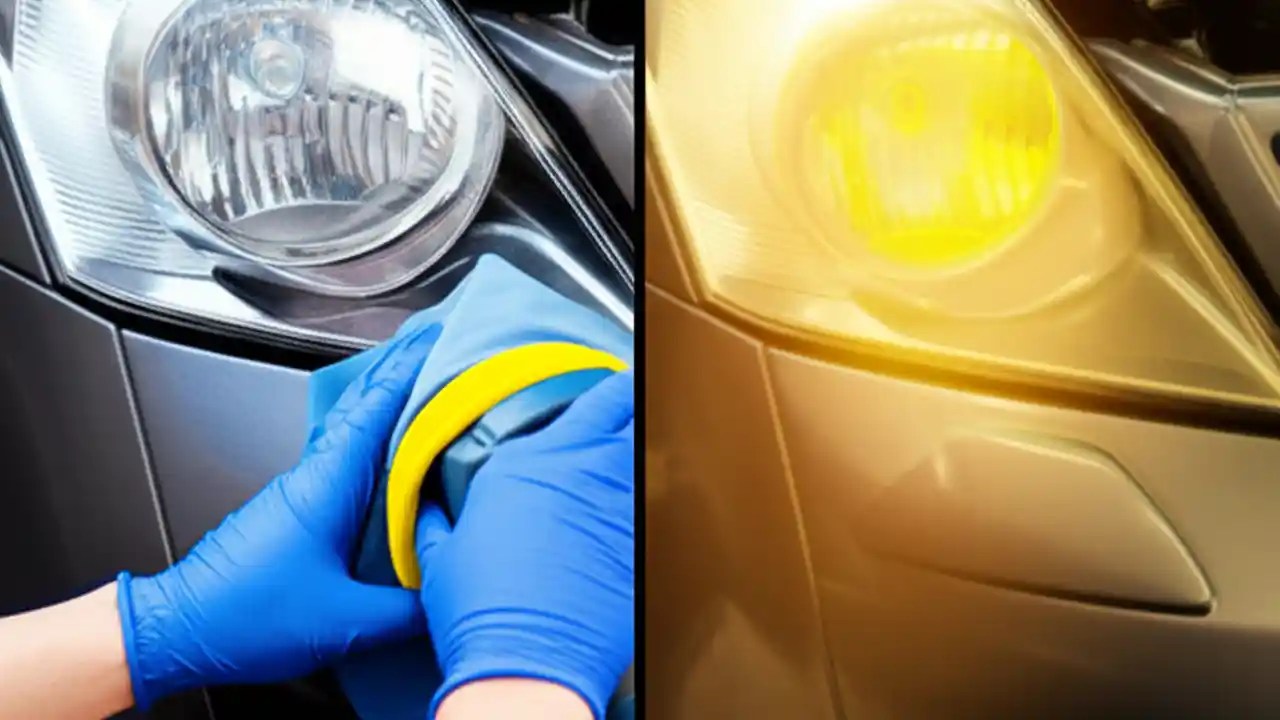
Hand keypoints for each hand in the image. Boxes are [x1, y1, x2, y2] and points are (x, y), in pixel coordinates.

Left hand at [116, 330, 435, 708]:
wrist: (180, 630)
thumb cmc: (247, 617)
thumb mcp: (344, 622)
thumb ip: (407, 610)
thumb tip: (450, 596)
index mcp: (327, 485)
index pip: (375, 408)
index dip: (409, 367)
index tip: (438, 336)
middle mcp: (314, 478)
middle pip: (364, 408)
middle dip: (403, 373)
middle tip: (440, 349)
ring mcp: (302, 492)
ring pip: (354, 433)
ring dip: (390, 407)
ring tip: (428, 392)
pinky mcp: (297, 513)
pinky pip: (345, 462)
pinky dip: (375, 443)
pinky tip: (395, 456)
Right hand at [416, 370, 634, 718]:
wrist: (525, 662)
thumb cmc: (479, 612)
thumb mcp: (440, 555)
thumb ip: (434, 519)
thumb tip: (424, 505)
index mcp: (529, 461)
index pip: (599, 398)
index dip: (618, 387)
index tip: (622, 385)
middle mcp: (582, 471)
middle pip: (636, 415)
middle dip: (644, 408)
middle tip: (646, 409)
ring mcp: (622, 507)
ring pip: (660, 456)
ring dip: (659, 452)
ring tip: (660, 455)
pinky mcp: (644, 548)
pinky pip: (667, 509)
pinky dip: (667, 503)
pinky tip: (658, 513)